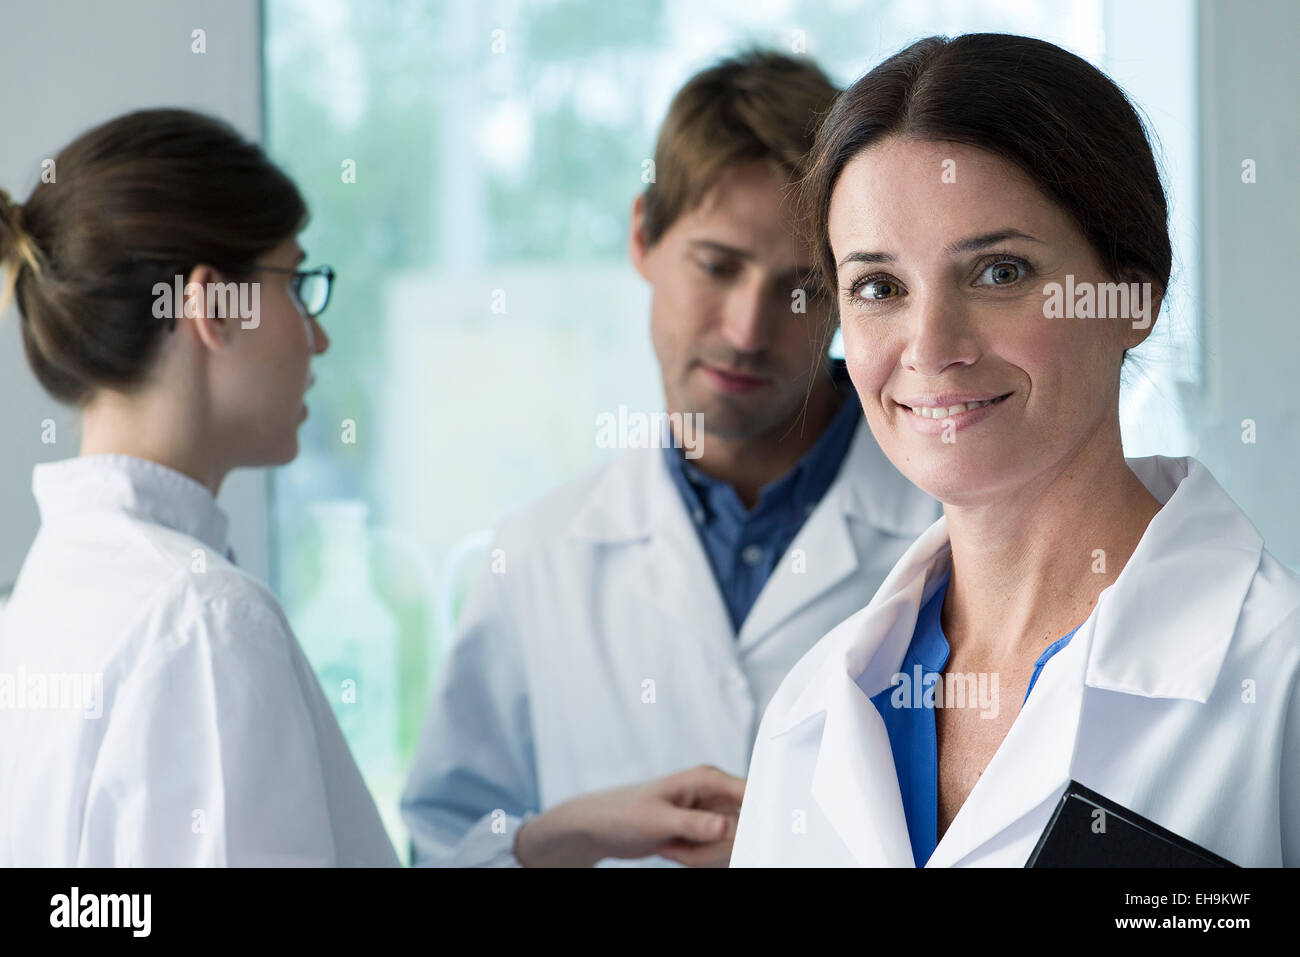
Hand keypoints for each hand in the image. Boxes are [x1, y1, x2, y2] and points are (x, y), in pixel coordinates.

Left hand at [514, 764, 745, 866]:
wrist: (601, 828)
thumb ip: (693, 824)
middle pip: (743, 830)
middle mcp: (715, 795)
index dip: (759, 817)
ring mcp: (712, 816)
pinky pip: (716, 856)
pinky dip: (696, 861)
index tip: (745, 840)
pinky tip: (672, 851)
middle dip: (713, 848)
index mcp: (708, 779)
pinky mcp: (705, 834)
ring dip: (702, 857)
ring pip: (729, 847)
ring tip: (671, 847)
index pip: (752, 794)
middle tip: (679, 847)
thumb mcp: (657, 819)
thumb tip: (727, 827)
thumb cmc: (623, 813)